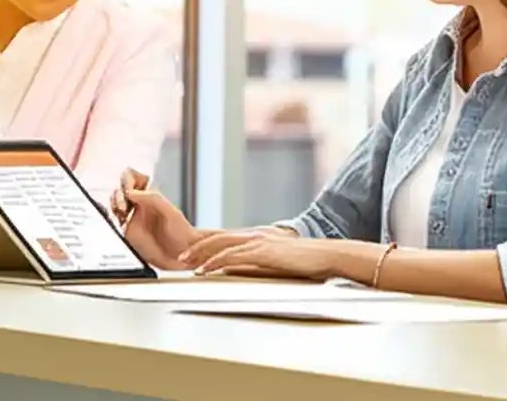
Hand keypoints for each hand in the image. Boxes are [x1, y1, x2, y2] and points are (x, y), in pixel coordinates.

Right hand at [111, 168, 202, 269]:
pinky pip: (114, 220)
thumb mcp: (169, 210)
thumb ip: (150, 198)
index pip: (132, 177)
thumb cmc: (181, 232)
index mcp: (149, 195)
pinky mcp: (128, 232)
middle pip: (119, 189)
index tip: (128, 190)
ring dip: (114, 204)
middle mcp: (139, 204)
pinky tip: (120, 221)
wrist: (181, 254)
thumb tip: (130, 193)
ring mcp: (133, 217)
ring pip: (114, 203)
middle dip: (118, 195)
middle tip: (124, 206)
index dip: (127, 180)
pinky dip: (112, 217)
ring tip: (122, 212)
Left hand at [190, 234, 343, 279]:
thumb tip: (243, 271)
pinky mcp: (262, 251)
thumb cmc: (306, 261)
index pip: (225, 238)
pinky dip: (215, 262)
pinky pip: (232, 256)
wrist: (326, 255)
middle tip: (180, 258)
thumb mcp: (278, 260)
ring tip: (185, 263)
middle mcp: (254, 234)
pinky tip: (205, 269)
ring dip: (200, 254)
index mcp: (258, 236)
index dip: (206, 245)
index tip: (190, 253)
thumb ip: (260, 262)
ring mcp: (258, 241)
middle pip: (217, 238)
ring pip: (220, 244)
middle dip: (196, 248)